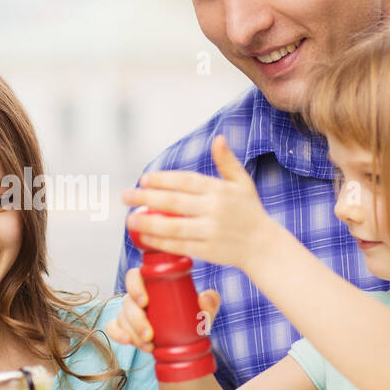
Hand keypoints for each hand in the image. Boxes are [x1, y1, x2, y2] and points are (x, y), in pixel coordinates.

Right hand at [105, 268, 220, 354]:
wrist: (187, 342)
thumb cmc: (192, 319)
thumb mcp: (204, 312)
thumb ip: (210, 302)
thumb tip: (205, 298)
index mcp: (152, 284)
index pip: (135, 276)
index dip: (135, 286)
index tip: (145, 301)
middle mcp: (137, 296)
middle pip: (127, 301)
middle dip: (136, 319)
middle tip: (149, 334)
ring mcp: (128, 312)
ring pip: (121, 317)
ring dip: (132, 332)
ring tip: (149, 346)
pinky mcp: (124, 327)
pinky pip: (112, 327)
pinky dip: (117, 334)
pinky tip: (128, 341)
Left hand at [124, 135, 278, 270]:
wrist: (263, 246)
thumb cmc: (249, 212)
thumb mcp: (242, 183)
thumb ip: (227, 162)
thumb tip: (218, 138)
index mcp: (220, 190)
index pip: (186, 181)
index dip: (163, 179)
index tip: (143, 179)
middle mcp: (214, 209)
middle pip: (174, 203)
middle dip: (147, 199)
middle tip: (125, 197)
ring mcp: (211, 231)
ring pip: (174, 227)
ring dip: (149, 224)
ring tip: (129, 220)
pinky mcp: (208, 251)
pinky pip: (180, 246)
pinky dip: (161, 243)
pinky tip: (144, 239)